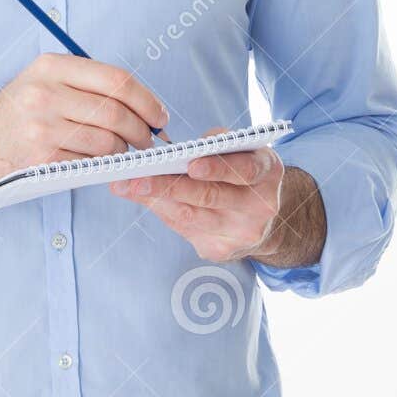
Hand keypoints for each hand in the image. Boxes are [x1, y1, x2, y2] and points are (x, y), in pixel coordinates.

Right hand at [0, 53, 168, 191]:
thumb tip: (139, 102)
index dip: (146, 99)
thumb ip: (85, 84)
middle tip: (149, 140)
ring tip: (125, 152)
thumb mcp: (42, 81)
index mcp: (52, 66)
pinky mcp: (40, 158)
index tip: (159, 114)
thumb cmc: (13, 115)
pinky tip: (103, 164)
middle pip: (115, 111)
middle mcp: (46, 92)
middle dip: (142, 130)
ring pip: (107, 140)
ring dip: (125, 151)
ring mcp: (42, 126)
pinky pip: (89, 163)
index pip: (115, 79)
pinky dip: (104, 166)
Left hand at [110, 128, 284, 261]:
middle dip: (171, 186)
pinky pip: (184, 229)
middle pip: (211, 197)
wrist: (266, 221)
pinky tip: (143, 199)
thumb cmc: (243, 173)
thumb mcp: (241, 151)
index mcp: (267, 173)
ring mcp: (241, 234)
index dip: (218, 167)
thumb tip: (174, 152)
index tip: (191, 164)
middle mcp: (259, 206)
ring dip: (156, 200)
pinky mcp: (221, 250)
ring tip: (129, 186)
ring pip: (192, 216)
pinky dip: (161, 211)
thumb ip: (214, 145)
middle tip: (138, 178)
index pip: (244, 170)